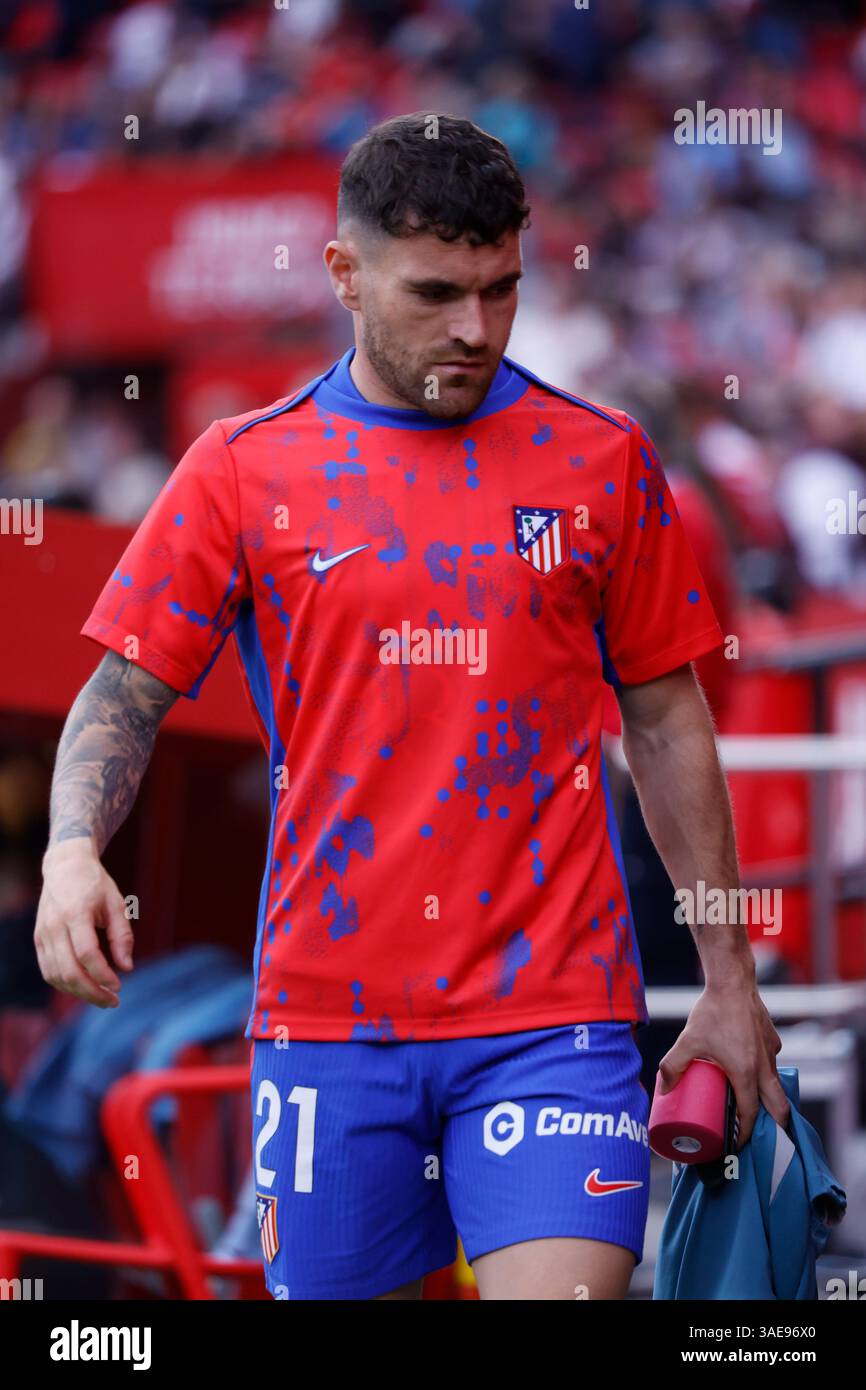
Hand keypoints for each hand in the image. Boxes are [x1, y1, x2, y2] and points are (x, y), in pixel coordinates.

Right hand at [35, 838, 134, 1007]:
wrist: (65, 866)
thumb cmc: (95, 884)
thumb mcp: (116, 903)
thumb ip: (122, 936)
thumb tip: (126, 968)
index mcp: (75, 912)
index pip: (86, 953)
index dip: (102, 974)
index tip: (119, 985)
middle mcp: (54, 925)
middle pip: (69, 970)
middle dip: (92, 992)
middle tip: (113, 1001)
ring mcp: (43, 934)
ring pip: (56, 975)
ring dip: (79, 992)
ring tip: (102, 998)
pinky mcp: (39, 940)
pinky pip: (48, 971)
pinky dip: (65, 984)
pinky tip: (85, 988)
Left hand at [658, 979, 789, 1145]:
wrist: (732, 982)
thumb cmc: (712, 1012)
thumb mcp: (687, 1041)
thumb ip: (672, 1065)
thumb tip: (663, 1089)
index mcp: (746, 1073)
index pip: (749, 1114)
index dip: (743, 1134)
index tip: (736, 1145)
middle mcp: (764, 1067)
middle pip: (778, 1108)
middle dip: (773, 1127)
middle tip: (758, 1137)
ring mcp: (771, 1053)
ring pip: (776, 1085)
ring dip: (769, 1101)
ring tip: (752, 1108)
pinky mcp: (773, 1040)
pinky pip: (772, 1064)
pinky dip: (765, 1075)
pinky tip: (749, 1071)